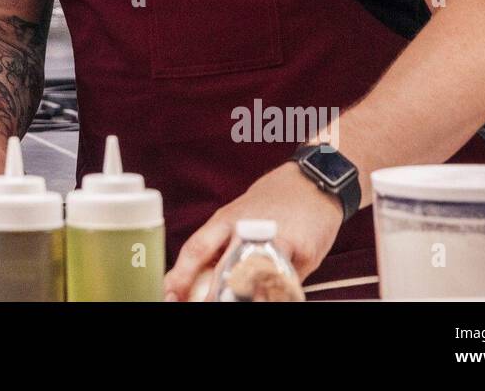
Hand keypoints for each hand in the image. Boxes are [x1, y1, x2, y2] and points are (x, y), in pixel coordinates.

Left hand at [163, 162, 342, 300]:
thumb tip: (195, 280)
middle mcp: (247, 228)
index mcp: (226, 219)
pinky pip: (285, 282)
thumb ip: (221, 247)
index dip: (180, 275)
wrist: (314, 180)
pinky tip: (273, 290)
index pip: (196, 249)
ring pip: (254, 279)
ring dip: (245, 295)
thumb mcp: (238, 216)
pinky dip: (277, 291)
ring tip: (241, 297)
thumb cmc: (272, 202)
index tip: (169, 294)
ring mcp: (276, 240)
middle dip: (211, 296)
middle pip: (223, 270)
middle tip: (202, 305)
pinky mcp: (303, 251)